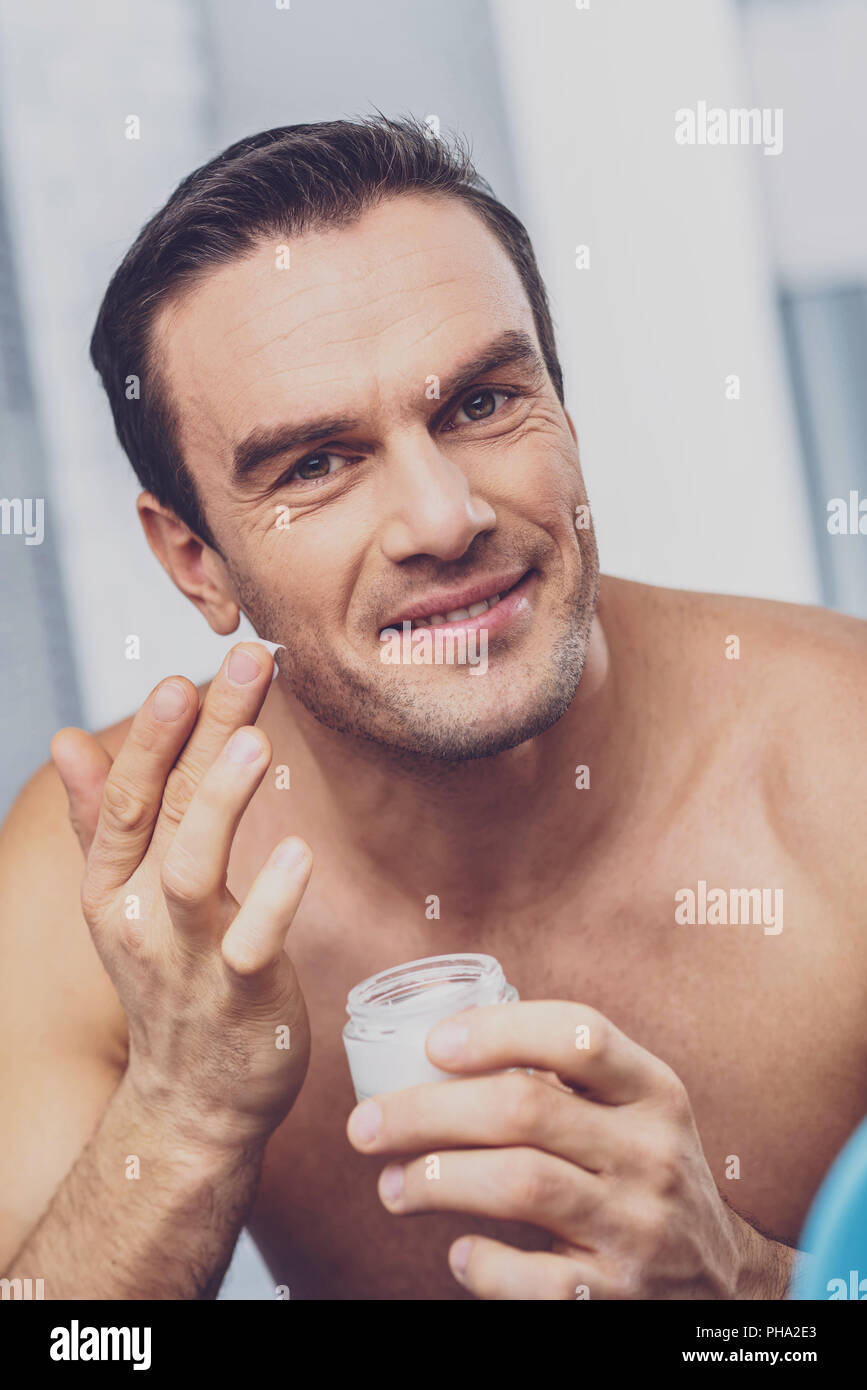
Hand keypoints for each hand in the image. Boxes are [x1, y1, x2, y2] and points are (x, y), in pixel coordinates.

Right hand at [52, 642, 312, 1155]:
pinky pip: (252, 944)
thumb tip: (69, 738)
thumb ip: (102, 819)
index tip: (186, 673)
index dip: (157, 735)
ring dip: (220, 803)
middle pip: (163, 811)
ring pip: (194, 870)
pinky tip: (300, 852)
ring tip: (256, 741)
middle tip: (246, 662)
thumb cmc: (169, 982)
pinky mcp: (240, 997)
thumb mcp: (122, 900)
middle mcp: (139, 915)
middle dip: (199, 734)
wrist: (190, 1102)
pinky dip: (274, 899)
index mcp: (113, 885)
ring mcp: (187, 958)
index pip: (129, 796)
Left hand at [347, 1000, 759, 1298]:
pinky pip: (533, 1280)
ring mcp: (639, 1228)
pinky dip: (481, 1263)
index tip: (434, 1043)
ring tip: (390, 1184)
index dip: (498, 1030)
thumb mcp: (638, 1113)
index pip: (579, 1035)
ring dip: (434, 1179)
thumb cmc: (647, 1174)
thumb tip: (447, 1038)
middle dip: (425, 1111)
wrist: (723, 1286)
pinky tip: (458, 1250)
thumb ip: (569, 1076)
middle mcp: (652, 1153)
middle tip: (365, 1124)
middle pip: (523, 1108)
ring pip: (519, 1184)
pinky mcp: (616, 1298)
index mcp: (654, 1091)